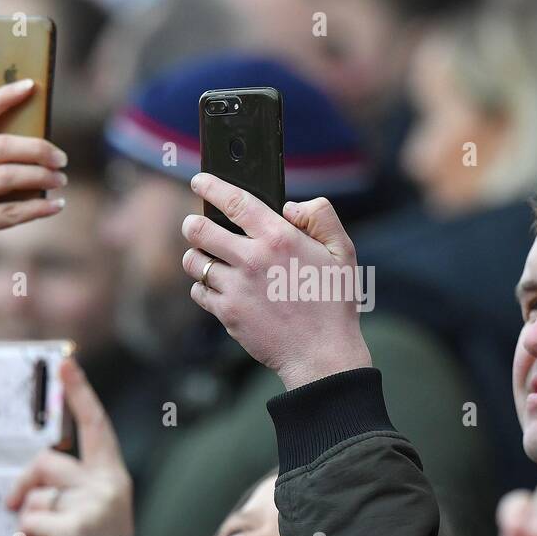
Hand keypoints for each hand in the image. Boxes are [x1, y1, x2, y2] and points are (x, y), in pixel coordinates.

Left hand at [5, 358, 132, 535]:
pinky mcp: (74, 528)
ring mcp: (93, 506)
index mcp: (113, 477)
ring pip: (35, 495)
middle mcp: (108, 485)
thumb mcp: (91, 511)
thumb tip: (30, 480)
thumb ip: (69, 487)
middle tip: (19, 506)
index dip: (80, 393)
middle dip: (25, 483)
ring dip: (30, 520)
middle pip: (47, 462)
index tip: (66, 363)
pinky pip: (30, 520)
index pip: (96, 426)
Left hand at [181, 173, 371, 389]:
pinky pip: (199, 291)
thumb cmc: (334, 303)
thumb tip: (289, 207)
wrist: (321, 354)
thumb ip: (321, 216)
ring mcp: (236, 287)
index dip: (211, 186)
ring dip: (197, 257)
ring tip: (208, 259)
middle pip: (199, 229)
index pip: (234, 201)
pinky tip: (220, 288)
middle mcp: (252, 258)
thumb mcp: (343, 251)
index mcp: (280, 237)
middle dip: (193, 224)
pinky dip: (205, 288)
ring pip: (194, 262)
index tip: (198, 180)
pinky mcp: (227, 313)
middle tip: (195, 225)